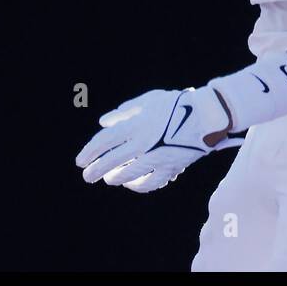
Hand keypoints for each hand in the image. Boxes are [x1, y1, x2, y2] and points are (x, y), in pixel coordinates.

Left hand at [75, 87, 237, 192]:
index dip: (89, 151)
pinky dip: (139, 185)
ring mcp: (156, 157)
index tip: (80, 161)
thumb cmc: (176, 103)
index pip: (104, 141)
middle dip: (96, 170)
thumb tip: (103, 123)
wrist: (206, 115)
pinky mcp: (170, 167)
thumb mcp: (149, 100)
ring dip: (115, 178)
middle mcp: (143, 143)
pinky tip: (131, 184)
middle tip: (87, 176)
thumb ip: (125, 112)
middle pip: (112, 161)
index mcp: (136, 124)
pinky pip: (150, 182)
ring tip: (109, 179)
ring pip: (128, 174)